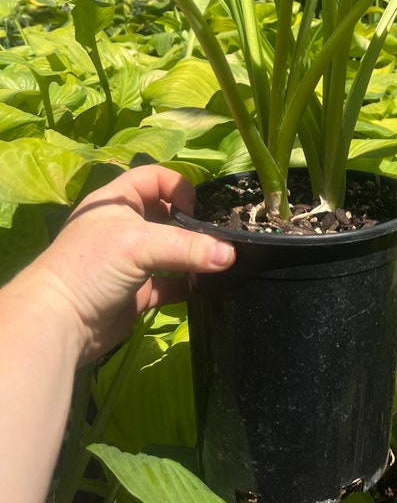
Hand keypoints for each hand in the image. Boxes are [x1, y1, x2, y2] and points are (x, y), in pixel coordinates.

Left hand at [28, 164, 234, 364]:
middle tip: (216, 235)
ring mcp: (130, 261)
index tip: (194, 209)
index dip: (177, 187)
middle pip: (167, 213)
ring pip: (171, 250)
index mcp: (117, 201)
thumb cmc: (93, 266)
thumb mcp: (140, 245)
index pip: (155, 178)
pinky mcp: (137, 292)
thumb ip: (188, 247)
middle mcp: (124, 227)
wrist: (59, 324)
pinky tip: (205, 286)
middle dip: (193, 223)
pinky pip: (170, 283)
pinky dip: (188, 283)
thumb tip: (231, 254)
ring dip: (193, 255)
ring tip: (218, 260)